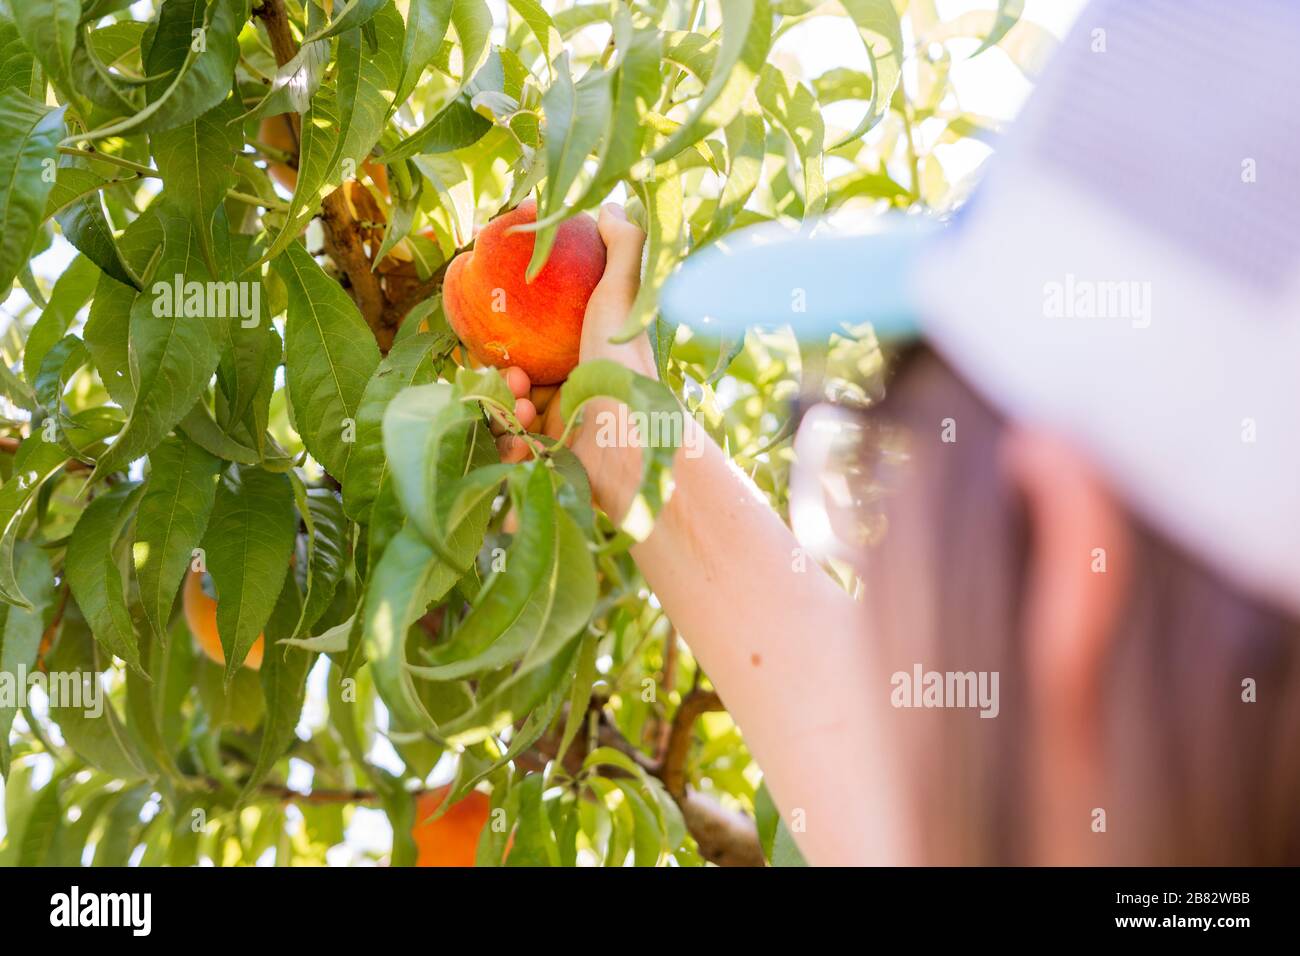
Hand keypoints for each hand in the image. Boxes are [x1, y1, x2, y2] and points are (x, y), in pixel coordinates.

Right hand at [492, 203, 651, 514]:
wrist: (630, 444)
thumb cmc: (623, 364)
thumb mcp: (622, 293)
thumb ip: (621, 246)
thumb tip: (607, 206)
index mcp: (585, 355)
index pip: (532, 342)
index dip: (507, 339)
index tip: (496, 336)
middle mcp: (574, 392)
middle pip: (511, 381)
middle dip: (501, 380)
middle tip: (513, 379)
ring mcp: (563, 431)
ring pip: (506, 418)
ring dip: (504, 413)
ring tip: (522, 411)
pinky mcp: (553, 465)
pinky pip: (512, 455)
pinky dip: (510, 449)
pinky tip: (524, 444)